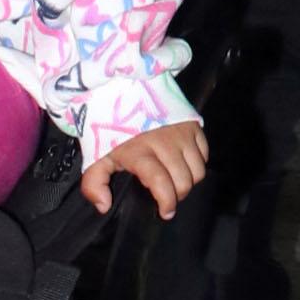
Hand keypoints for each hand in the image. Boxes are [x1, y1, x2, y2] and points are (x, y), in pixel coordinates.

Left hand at [81, 119, 207, 221]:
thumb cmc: (109, 125)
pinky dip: (197, 161)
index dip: (167, 202)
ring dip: (189, 179)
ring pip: (198, 170)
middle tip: (167, 194)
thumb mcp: (96, 153)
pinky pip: (205, 152)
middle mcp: (164, 142)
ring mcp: (181, 132)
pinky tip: (182, 161)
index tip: (165, 211)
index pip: (161, 184)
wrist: (121, 88)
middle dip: (177, 194)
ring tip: (175, 179)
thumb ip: (94, 183)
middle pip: (184, 181)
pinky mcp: (192, 123)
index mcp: (140, 151)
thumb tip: (104, 206)